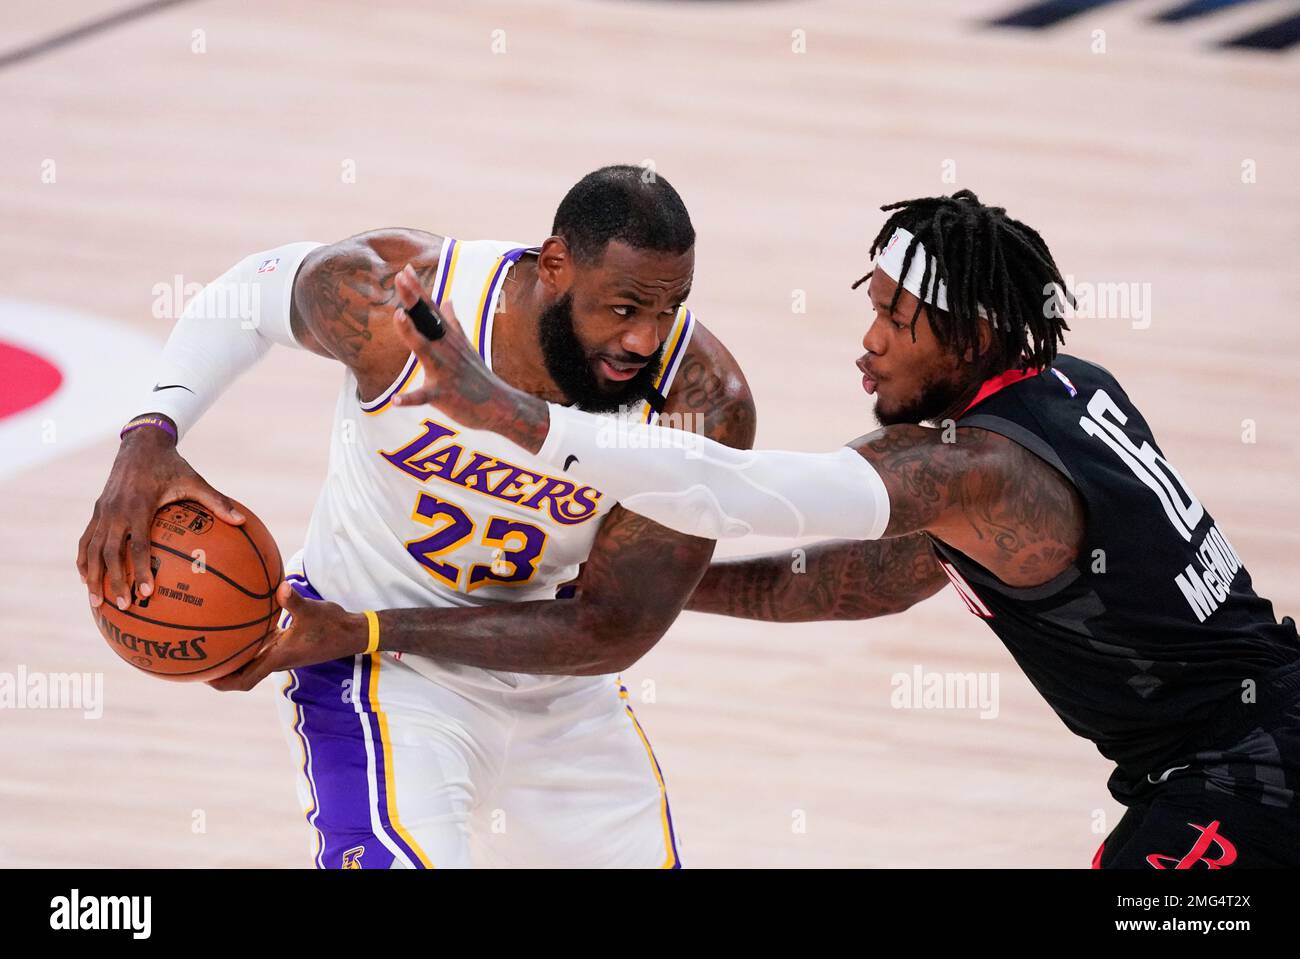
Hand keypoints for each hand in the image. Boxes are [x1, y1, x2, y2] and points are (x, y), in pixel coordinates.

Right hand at [77, 425, 245, 610]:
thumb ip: (217, 502)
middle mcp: (116, 511)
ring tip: (97, 602)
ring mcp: (103, 511)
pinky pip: (86, 539)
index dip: (141, 569)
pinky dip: (84, 560)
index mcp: (140, 506)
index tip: (147, 592)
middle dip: (115, 581)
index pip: (139, 544)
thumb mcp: (195, 481)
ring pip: (92, 549)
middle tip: (125, 606)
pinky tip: (85, 578)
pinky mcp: (97, 511)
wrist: (141, 444)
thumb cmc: (172, 466)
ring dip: (93, 576)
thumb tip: (242, 521)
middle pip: (111, 553)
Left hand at [207, 582, 368, 691]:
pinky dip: (247, 647)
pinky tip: (240, 629)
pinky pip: (260, 650)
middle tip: (196, 664)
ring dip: (232, 662)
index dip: (222, 682)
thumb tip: (281, 587)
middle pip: (241, 677)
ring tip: (211, 649)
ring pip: (250, 664)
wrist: (352, 633)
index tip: (202, 678)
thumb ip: (294, 601)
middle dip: (219, 675)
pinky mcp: (287, 645)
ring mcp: (282, 654)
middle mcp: (277, 660)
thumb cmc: (333, 625)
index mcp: (278, 658)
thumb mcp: (313, 611)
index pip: (245, 680)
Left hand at [390, 265, 546, 449]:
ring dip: (411, 333)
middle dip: (413, 299)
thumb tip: (448, 299)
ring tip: (398, 316)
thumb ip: (453, 322)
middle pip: (426, 320)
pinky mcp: (443, 395)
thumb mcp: (465, 345)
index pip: (430, 310)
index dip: (416, 290)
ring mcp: (444, 371)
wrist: (498, 406)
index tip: (405, 269)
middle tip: (401, 277)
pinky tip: (395, 400)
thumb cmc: (477, 376)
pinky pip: (424, 397)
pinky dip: (409, 399)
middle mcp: (445, 349)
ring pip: (424, 349)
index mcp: (447, 338)